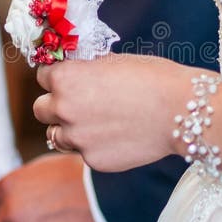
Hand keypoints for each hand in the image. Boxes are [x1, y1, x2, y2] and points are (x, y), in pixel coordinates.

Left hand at [34, 54, 190, 172]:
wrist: (180, 110)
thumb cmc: (152, 77)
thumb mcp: (112, 61)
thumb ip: (86, 70)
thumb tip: (77, 73)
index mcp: (65, 78)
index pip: (42, 76)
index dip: (56, 77)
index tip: (69, 80)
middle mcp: (64, 108)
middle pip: (41, 109)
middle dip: (55, 105)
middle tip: (77, 103)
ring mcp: (77, 138)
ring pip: (55, 136)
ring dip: (68, 129)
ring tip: (95, 123)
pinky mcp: (94, 160)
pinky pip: (83, 152)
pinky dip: (94, 146)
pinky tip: (117, 136)